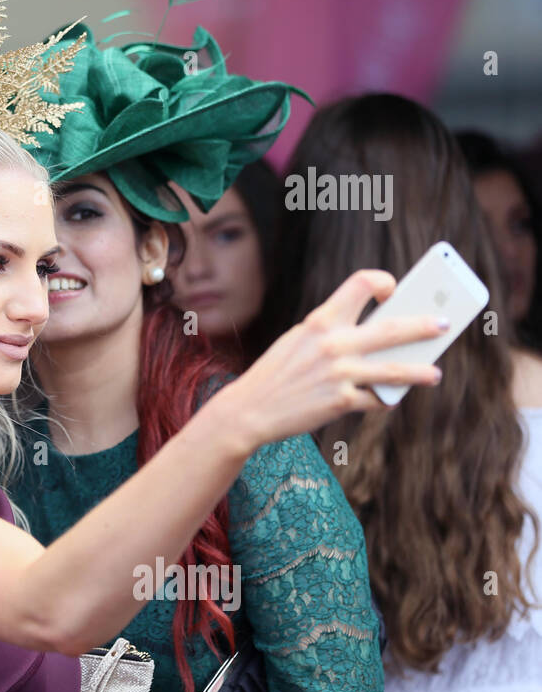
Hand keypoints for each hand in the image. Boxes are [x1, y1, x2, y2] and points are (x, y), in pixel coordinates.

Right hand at [211, 269, 447, 453]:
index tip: (392, 290)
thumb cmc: (277, 373)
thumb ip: (333, 333)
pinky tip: (391, 399)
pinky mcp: (340, 402)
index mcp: (320, 320)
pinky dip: (384, 399)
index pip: (360, 284)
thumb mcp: (298, 341)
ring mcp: (339, 374)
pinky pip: (375, 399)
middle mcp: (332, 344)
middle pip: (391, 328)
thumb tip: (380, 338)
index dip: (382, 282)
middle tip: (443, 325)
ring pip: (394, 370)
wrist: (249, 409)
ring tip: (435, 373)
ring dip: (420, 371)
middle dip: (423, 326)